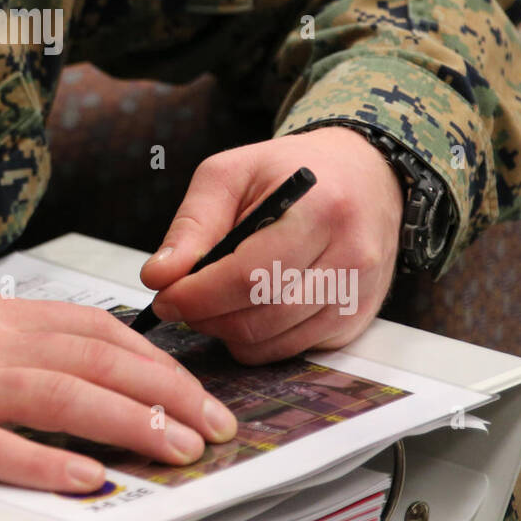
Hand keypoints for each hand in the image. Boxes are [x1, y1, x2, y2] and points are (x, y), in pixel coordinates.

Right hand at [0, 287, 236, 491]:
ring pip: (60, 396)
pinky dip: (44, 461)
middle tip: (216, 425)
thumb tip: (63, 356)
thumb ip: (2, 337)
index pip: (96, 328)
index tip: (195, 388)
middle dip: (166, 391)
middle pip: (95, 359)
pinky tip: (87, 477)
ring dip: (128, 422)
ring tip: (180, 448)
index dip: (156, 359)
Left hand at [139, 126, 404, 363]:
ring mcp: (358, 294)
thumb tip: (158, 277)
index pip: (248, 275)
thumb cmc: (290, 170)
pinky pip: (294, 350)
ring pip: (274, 342)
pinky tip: (248, 308)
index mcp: (320, 209)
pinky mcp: (357, 321)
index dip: (197, 295)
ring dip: (229, 333)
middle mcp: (350, 256)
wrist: (362, 175)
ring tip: (212, 303)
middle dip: (207, 317)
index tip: (164, 297)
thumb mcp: (231, 174)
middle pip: (260, 316)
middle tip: (182, 302)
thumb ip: (192, 224)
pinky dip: (259, 340)